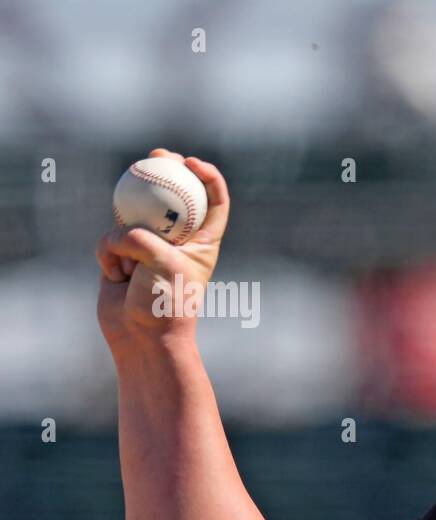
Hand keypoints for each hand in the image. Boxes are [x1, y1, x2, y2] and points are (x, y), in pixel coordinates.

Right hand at [94, 149, 230, 355]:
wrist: (141, 336)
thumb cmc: (164, 303)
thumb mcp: (163, 264)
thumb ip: (143, 237)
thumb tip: (122, 230)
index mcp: (203, 242)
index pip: (214, 201)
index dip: (208, 176)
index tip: (190, 163)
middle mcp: (177, 240)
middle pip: (173, 194)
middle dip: (165, 169)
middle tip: (157, 155)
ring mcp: (148, 245)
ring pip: (131, 215)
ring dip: (125, 235)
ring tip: (132, 265)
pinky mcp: (120, 254)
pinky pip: (108, 239)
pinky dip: (108, 254)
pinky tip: (117, 277)